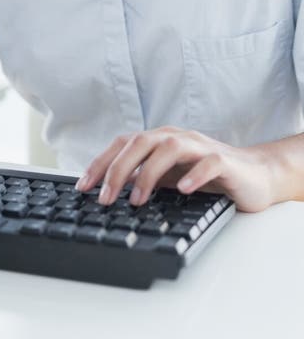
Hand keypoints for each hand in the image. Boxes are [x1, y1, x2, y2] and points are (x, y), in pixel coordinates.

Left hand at [74, 126, 274, 212]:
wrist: (254, 176)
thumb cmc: (205, 177)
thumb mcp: (168, 179)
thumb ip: (142, 180)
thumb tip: (108, 194)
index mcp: (159, 140)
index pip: (123, 144)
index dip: (101, 163)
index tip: (83, 187)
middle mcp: (177, 138)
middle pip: (141, 142)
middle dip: (118, 170)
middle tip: (106, 199)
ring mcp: (200, 147)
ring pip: (170, 147)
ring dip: (150, 173)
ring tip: (139, 200)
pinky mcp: (224, 161)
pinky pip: (208, 162)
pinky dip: (193, 174)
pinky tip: (182, 189)